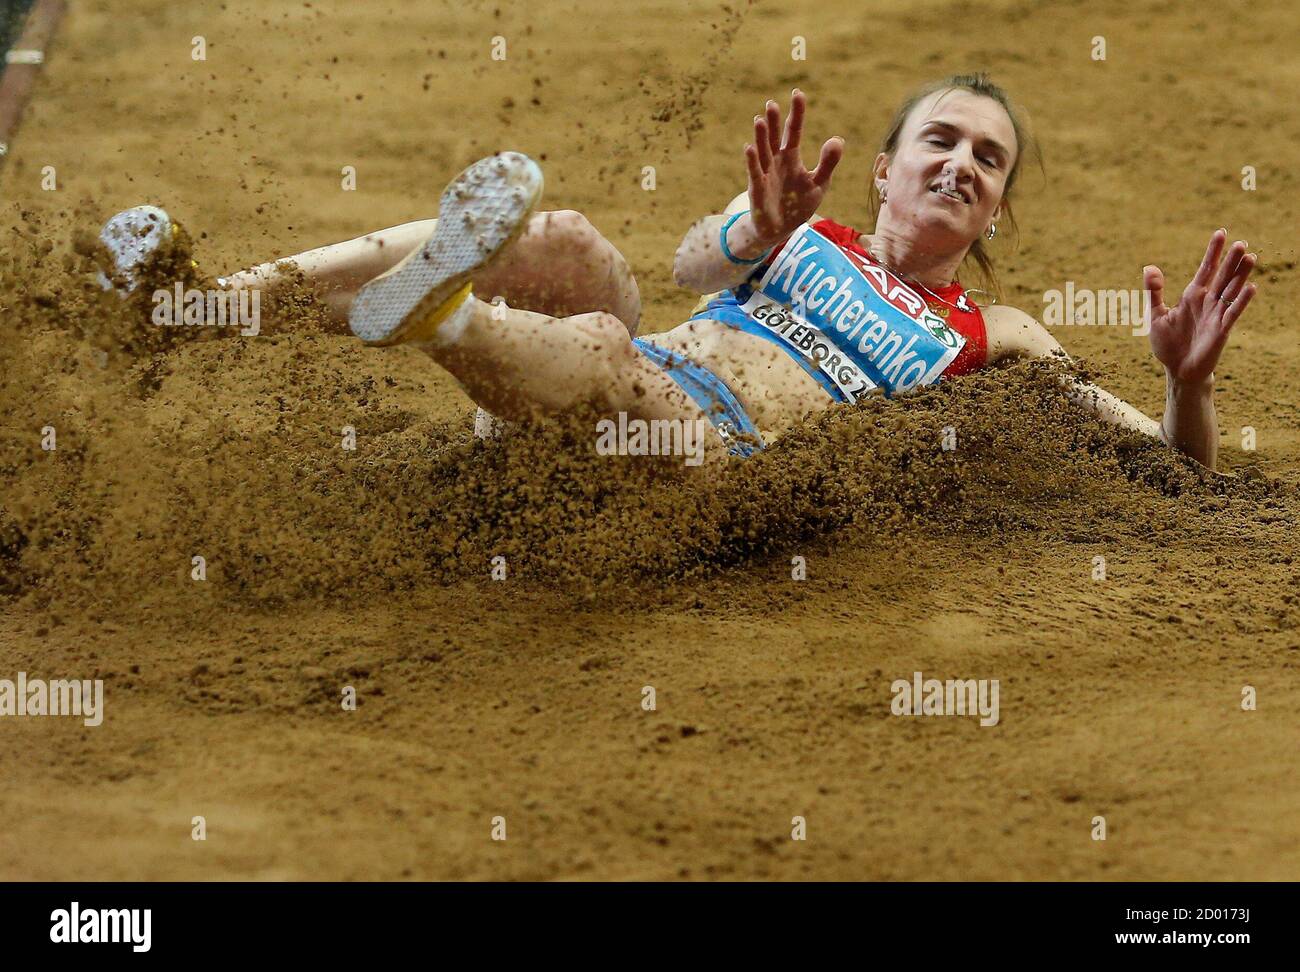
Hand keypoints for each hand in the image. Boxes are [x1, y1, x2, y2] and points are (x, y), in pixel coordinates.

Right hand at [744, 89, 843, 244]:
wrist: (780, 230)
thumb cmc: (798, 204)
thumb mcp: (819, 184)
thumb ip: (828, 163)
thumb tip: (838, 139)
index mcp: (791, 157)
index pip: (794, 130)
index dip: (796, 113)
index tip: (797, 94)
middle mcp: (776, 161)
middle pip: (775, 137)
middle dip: (774, 122)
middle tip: (772, 104)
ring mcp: (765, 174)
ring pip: (763, 151)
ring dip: (761, 137)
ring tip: (760, 120)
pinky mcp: (757, 189)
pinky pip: (755, 173)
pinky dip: (752, 161)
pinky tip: (750, 148)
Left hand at [1145, 229, 1256, 384]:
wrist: (1177, 370)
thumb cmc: (1168, 344)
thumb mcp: (1155, 315)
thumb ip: (1154, 292)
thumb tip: (1149, 267)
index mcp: (1192, 296)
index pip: (1205, 269)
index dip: (1213, 252)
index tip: (1220, 232)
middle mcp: (1207, 302)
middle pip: (1222, 276)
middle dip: (1230, 260)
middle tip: (1241, 242)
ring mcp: (1216, 315)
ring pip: (1231, 291)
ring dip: (1240, 275)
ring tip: (1250, 257)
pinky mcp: (1221, 330)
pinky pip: (1232, 314)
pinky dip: (1241, 301)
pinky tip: (1250, 287)